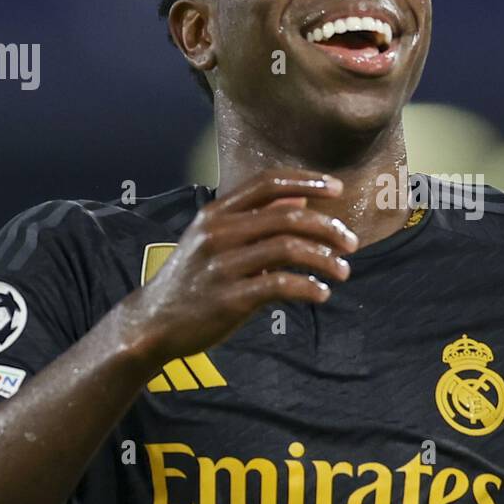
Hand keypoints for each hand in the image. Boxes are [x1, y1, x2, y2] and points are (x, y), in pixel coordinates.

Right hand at [118, 167, 357, 365]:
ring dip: (324, 259)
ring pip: (289, 248)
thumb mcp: (215, 240)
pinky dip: (309, 287)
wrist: (152, 322)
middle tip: (350, 243)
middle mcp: (217, 233)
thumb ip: (256, 219)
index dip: (307, 180)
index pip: (267, 182)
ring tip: (342, 271)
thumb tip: (301, 198)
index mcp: (215, 213)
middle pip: (287, 215)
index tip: (337, 188)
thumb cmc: (193, 279)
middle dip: (327, 227)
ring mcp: (222, 265)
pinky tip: (322, 293)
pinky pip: (280, 285)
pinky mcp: (229, 298)